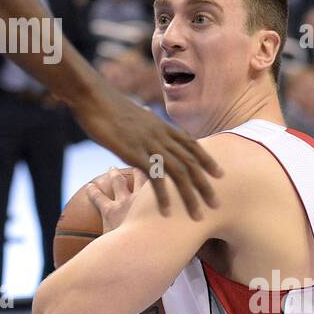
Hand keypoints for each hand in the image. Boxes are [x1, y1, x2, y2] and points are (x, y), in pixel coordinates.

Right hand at [71, 78, 221, 219]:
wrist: (93, 97)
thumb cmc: (107, 105)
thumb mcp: (132, 113)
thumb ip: (144, 122)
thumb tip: (147, 119)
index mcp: (161, 125)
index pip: (191, 145)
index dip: (207, 160)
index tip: (220, 174)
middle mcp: (161, 135)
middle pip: (190, 163)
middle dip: (205, 185)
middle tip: (217, 204)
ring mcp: (149, 144)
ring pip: (179, 173)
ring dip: (190, 196)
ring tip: (198, 216)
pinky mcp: (134, 154)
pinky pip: (155, 177)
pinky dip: (163, 196)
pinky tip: (167, 211)